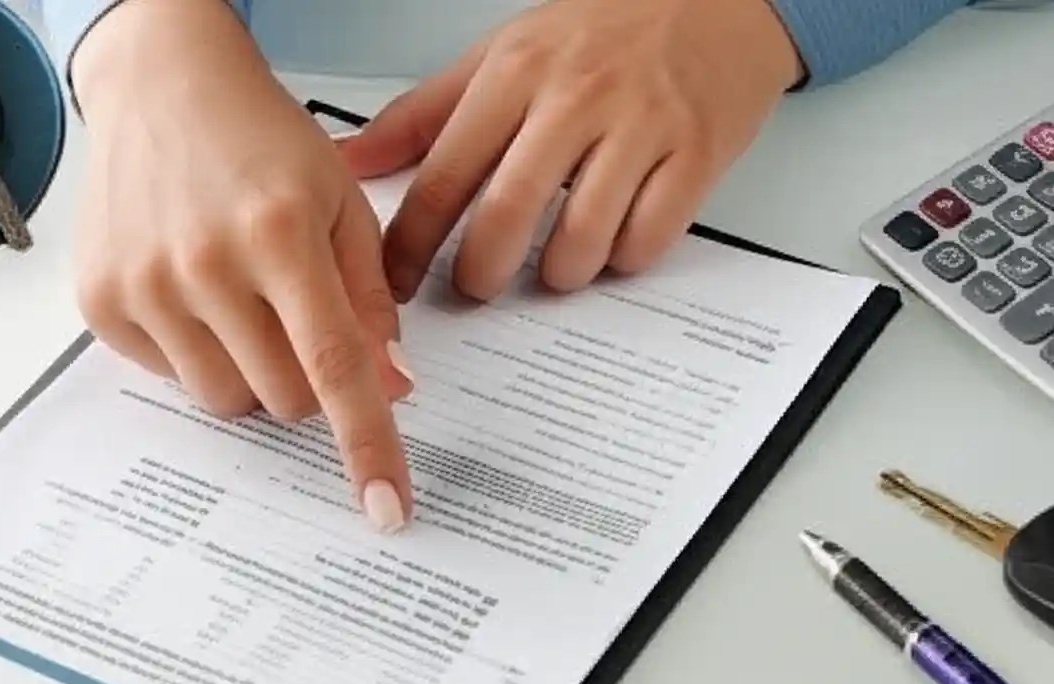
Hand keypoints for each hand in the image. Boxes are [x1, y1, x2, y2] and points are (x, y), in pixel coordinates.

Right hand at [70, 0, 414, 532]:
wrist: (163, 85)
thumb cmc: (262, 138)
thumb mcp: (340, 202)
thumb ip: (368, 298)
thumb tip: (388, 387)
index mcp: (277, 235)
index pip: (334, 367)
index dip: (367, 444)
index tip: (386, 506)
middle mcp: (203, 265)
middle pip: (282, 399)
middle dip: (309, 380)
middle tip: (300, 321)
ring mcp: (143, 287)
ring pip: (226, 399)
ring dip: (251, 369)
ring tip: (242, 297)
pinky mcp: (101, 302)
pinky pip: (171, 378)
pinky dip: (197, 351)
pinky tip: (194, 286)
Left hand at [338, 0, 803, 300]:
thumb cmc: (602, 28)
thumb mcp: (502, 52)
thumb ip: (423, 114)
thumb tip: (355, 159)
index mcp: (516, 73)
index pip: (445, 174)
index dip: (412, 243)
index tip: (397, 281)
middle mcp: (576, 98)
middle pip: (507, 216)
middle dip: (480, 273)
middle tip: (475, 285)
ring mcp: (641, 127)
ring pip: (581, 240)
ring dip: (556, 275)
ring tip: (550, 266)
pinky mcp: (698, 154)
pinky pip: (647, 240)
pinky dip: (622, 259)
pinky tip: (612, 242)